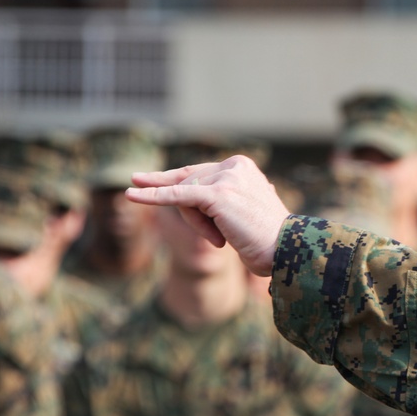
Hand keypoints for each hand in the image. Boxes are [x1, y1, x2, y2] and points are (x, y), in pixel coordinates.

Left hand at [126, 155, 290, 275]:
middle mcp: (235, 165)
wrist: (284, 250)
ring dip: (199, 225)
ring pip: (186, 196)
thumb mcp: (243, 209)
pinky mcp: (218, 194)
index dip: (169, 180)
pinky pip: (177, 195)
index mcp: (242, 165)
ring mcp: (227, 178)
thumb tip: (196, 192)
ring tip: (225, 239)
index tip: (141, 181)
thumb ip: (223, 196)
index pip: (198, 174)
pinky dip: (154, 196)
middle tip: (221, 238)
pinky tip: (132, 193)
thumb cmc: (265, 237)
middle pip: (190, 185)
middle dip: (196, 216)